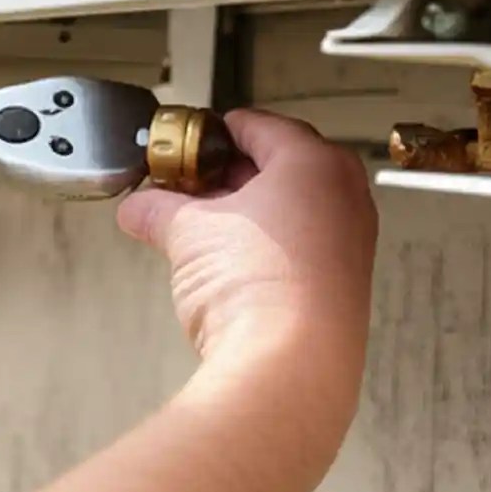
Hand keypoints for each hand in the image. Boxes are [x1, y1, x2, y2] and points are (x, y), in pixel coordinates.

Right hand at [117, 108, 377, 448]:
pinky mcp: (344, 284)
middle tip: (182, 188)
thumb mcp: (187, 232)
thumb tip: (139, 208)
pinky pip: (300, 247)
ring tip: (197, 230)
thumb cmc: (257, 286)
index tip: (181, 146)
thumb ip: (159, 208)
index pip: (257, 126)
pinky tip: (227, 267)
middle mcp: (344, 196)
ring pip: (290, 209)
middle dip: (223, 177)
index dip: (209, 134)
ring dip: (243, 215)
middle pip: (277, 166)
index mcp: (315, 162)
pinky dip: (264, 247)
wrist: (289, 365)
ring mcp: (351, 242)